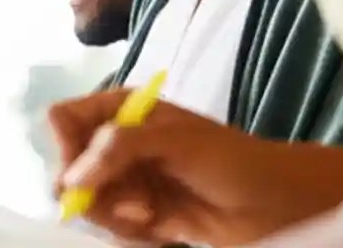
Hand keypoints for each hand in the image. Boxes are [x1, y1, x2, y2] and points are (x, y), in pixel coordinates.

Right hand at [49, 90, 342, 246]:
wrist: (278, 205)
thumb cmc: (231, 160)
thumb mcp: (174, 141)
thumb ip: (117, 148)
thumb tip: (70, 178)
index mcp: (122, 109)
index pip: (64, 119)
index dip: (65, 147)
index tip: (85, 175)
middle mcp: (118, 142)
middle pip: (70, 167)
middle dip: (96, 192)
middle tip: (136, 205)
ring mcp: (129, 179)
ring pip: (88, 202)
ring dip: (116, 217)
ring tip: (153, 217)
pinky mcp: (141, 214)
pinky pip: (111, 226)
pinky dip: (131, 234)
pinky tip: (162, 232)